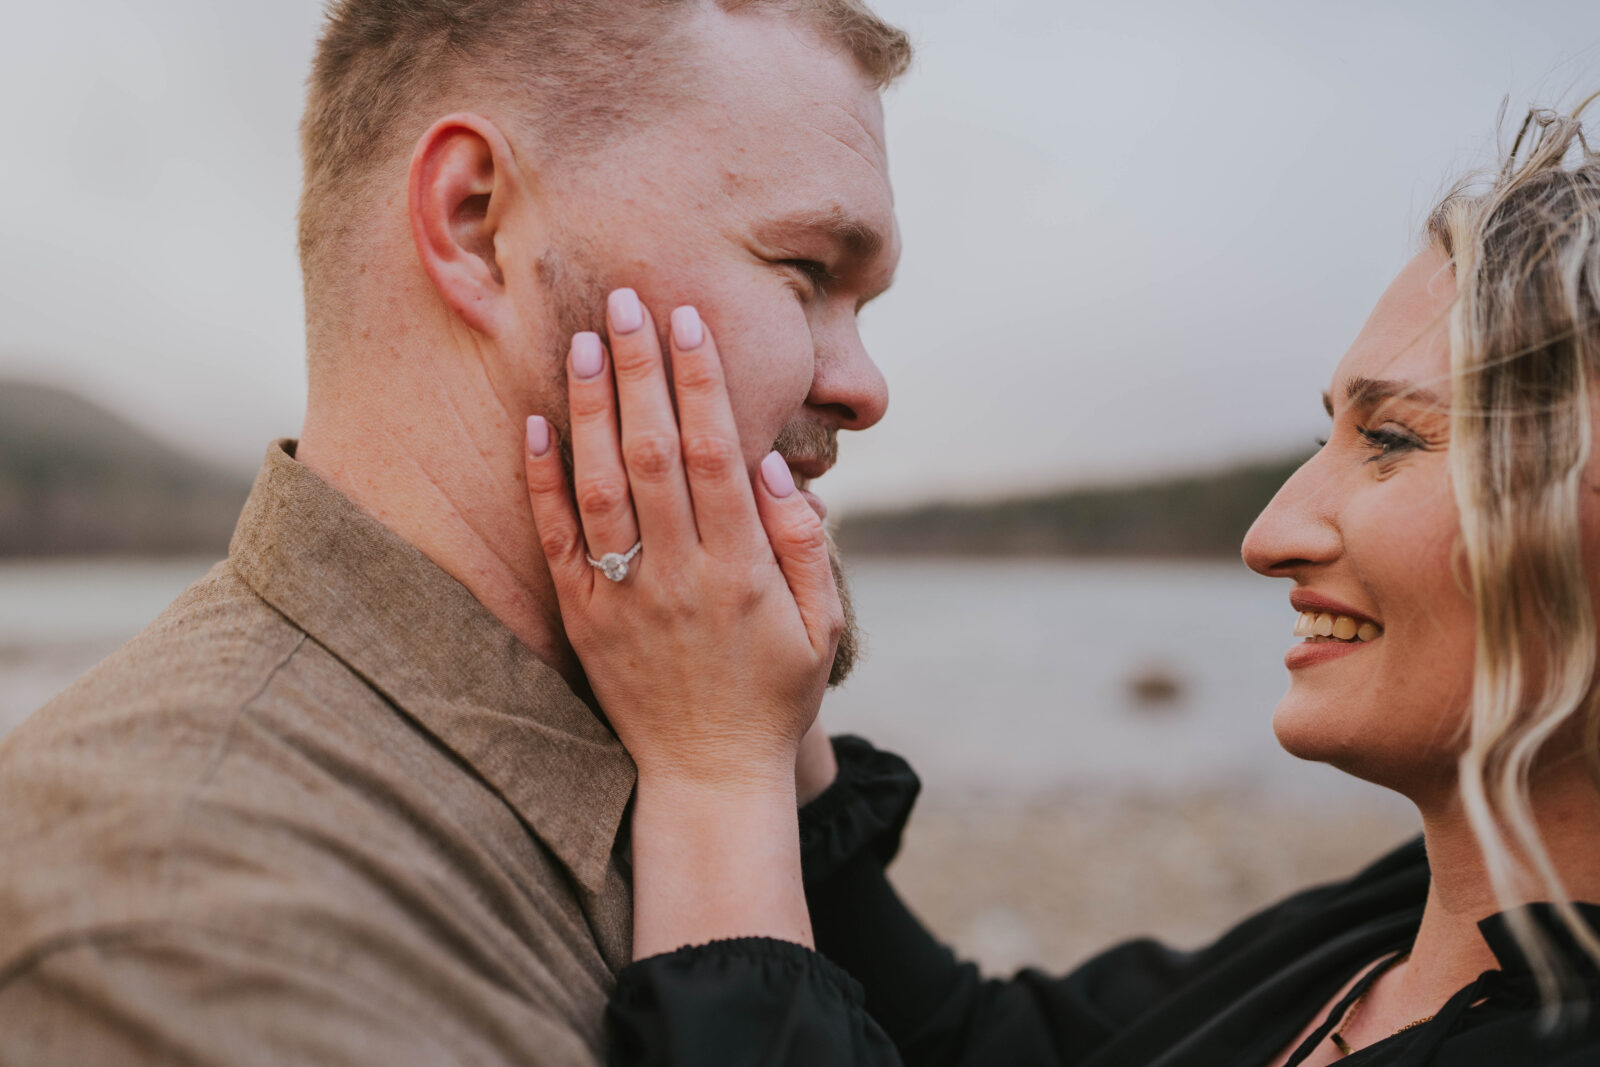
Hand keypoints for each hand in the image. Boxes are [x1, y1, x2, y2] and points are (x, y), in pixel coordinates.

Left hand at [523, 289, 842, 792]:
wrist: (709, 778)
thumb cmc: (775, 697)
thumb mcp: (822, 627)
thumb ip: (803, 544)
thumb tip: (773, 465)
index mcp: (740, 569)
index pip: (713, 452)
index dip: (699, 381)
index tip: (686, 321)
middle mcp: (678, 573)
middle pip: (651, 452)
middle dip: (639, 371)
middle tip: (625, 300)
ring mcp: (624, 597)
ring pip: (599, 486)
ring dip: (591, 410)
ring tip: (583, 343)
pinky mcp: (585, 621)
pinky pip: (556, 543)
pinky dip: (542, 483)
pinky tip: (534, 426)